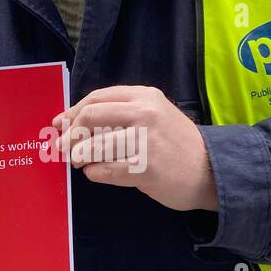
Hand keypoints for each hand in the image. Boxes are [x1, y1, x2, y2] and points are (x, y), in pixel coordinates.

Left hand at [50, 86, 218, 212]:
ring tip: (79, 162)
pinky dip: (93, 173)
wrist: (210, 171)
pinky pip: (104, 170)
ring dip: (79, 155)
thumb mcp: (155, 115)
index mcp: (145, 96)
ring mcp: (145, 141)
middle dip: (70, 134)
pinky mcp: (144, 169)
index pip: (97, 98)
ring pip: (94, 145)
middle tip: (63, 147)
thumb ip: (121, 113)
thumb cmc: (176, 144)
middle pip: (90, 117)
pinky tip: (95, 173)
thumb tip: (74, 121)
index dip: (72, 112)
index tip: (59, 125)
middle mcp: (145, 114)